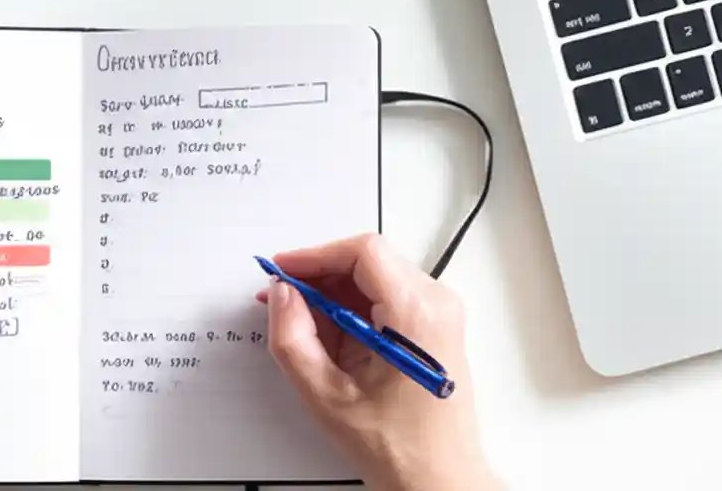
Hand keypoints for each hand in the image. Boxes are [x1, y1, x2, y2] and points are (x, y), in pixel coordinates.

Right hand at [257, 234, 499, 490]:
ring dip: (334, 290)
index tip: (282, 271)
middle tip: (283, 298)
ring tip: (301, 322)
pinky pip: (388, 295)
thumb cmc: (396, 447)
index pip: (363, 252)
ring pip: (376, 275)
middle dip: (320, 274)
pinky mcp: (435, 324)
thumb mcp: (327, 395)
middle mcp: (437, 303)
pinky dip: (353, 304)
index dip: (315, 255)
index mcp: (416, 314)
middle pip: (369, 260)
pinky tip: (329, 332)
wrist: (439, 478)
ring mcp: (440, 312)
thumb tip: (281, 293)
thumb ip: (294, 338)